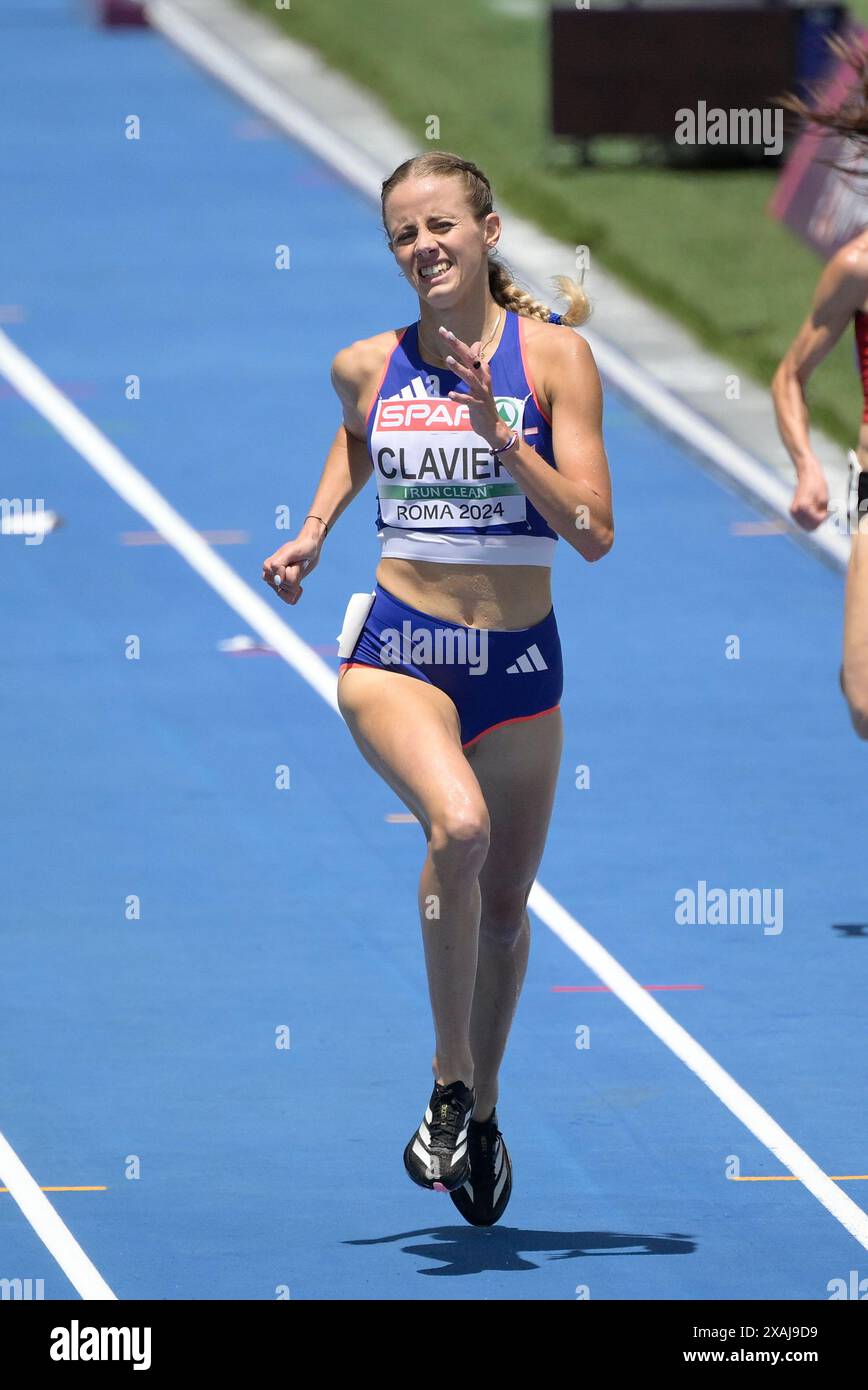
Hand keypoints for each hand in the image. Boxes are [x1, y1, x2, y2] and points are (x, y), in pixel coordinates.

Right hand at [262, 532, 321, 604]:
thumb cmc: (302, 547)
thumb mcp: (292, 551)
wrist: (310, 548)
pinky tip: (299, 585)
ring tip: (297, 570)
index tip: (294, 560)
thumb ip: (280, 563)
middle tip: (296, 565)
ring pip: (289, 593)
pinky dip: (297, 594)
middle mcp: (270, 576)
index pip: (282, 579)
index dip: (293, 570)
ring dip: (298, 581)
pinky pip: (289, 600)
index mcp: (268, 566)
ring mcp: (277, 584)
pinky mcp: (284, 588)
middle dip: (296, 576)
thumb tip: (277, 581)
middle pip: (286, 586)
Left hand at [439, 325, 504, 446]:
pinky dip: (459, 397)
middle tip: (447, 335)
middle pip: (471, 359)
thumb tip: (476, 344)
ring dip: (459, 368)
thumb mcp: (481, 379)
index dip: (458, 342)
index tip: (444, 330)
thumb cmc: (484, 400)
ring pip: (470, 377)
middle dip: (458, 346)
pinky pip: (468, 401)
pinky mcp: (478, 406)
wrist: (493, 426)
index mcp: (482, 372)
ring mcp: (481, 392)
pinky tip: (450, 394)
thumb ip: (477, 362)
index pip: (470, 353)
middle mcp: (483, 379)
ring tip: (448, 359)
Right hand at [789, 467, 828, 531]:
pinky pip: (803, 522)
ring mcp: (793, 512)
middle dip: (818, 521)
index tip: (824, 508)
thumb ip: (822, 515)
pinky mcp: (793, 512)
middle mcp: (795, 511)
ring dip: (814, 520)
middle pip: (810, 526)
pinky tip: (812, 510)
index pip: (816, 521)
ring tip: (816, 508)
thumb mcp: (824, 500)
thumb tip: (818, 525)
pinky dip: (809, 519)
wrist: (807, 476)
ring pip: (806, 526)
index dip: (823, 516)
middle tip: (821, 509)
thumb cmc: (817, 485)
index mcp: (803, 507)